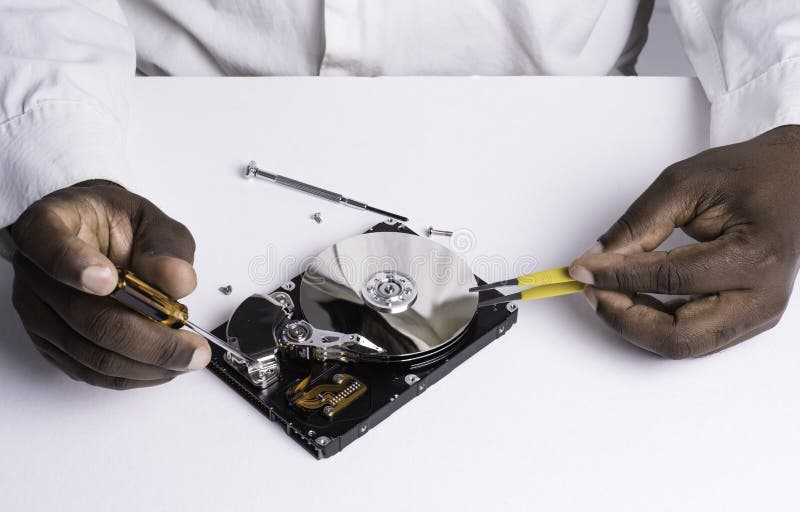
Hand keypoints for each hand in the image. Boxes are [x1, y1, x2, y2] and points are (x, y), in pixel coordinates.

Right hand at [10, 180, 210, 388]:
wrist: (97, 240)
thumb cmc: (119, 227)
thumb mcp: (151, 222)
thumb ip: (165, 247)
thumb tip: (178, 281)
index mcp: (49, 226)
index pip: (48, 245)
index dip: (76, 265)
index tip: (108, 280)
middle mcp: (34, 272)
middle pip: (85, 316)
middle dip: (148, 340)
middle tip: (192, 348)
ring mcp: (38, 313)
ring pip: (90, 353)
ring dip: (147, 363)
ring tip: (189, 359)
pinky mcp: (50, 344)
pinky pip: (89, 370)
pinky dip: (133, 374)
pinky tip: (165, 368)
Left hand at [569, 125, 799, 357]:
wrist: (798, 178)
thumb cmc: (751, 174)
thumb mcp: (685, 183)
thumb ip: (638, 224)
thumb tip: (596, 259)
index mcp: (753, 256)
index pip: (669, 280)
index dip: (616, 277)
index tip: (582, 269)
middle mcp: (762, 297)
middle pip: (678, 336)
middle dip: (625, 319)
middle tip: (592, 292)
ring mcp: (758, 314)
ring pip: (683, 344)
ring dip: (637, 325)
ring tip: (608, 292)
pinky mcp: (748, 319)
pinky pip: (692, 335)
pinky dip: (655, 323)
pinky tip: (633, 298)